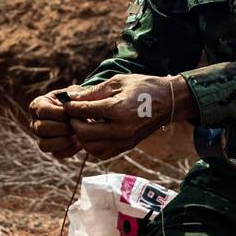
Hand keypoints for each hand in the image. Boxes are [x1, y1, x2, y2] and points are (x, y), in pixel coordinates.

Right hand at [28, 84, 86, 158]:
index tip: (73, 113)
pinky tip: (78, 141)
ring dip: (64, 140)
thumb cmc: (76, 101)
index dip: (60, 113)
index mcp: (37, 105)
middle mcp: (35, 123)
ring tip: (76, 134)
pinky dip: (70, 149)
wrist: (82, 114)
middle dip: (63, 128)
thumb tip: (71, 99)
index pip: (42, 110)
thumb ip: (75, 93)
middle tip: (76, 125)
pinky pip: (56, 154)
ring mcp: (41, 138)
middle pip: (41, 129)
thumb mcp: (75, 92)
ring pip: (44, 145)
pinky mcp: (51, 149)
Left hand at [63, 74, 195, 160]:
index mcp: (119, 110)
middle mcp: (121, 129)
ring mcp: (125, 141)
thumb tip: (71, 97)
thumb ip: (93, 92)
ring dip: (81, 137)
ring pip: (90, 147)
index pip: (83, 111)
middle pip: (84, 133)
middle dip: (73, 123)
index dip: (71, 106)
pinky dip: (92, 145)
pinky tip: (93, 133)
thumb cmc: (143, 87)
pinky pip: (101, 153)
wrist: (168, 102)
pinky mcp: (126, 147)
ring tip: (82, 124)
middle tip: (73, 114)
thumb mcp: (117, 82)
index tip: (67, 101)